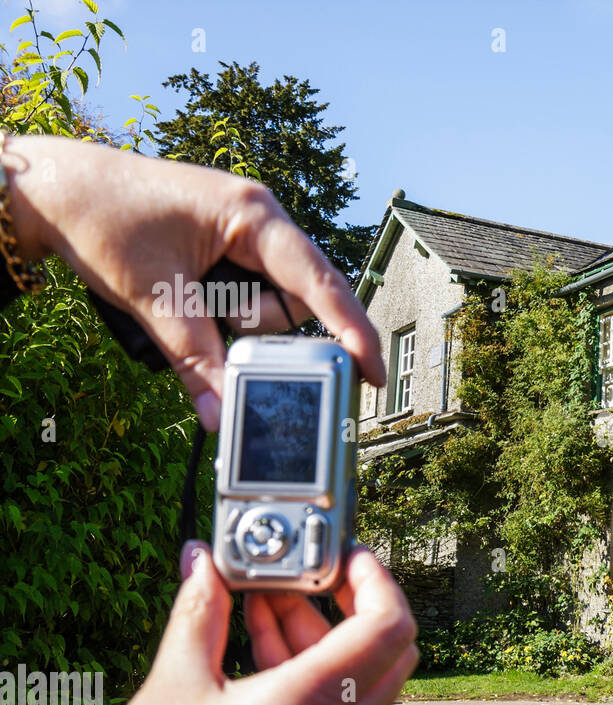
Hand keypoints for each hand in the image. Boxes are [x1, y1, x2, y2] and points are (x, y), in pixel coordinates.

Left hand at [3, 135, 384, 430]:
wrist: (50, 188)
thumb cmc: (100, 218)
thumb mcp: (151, 296)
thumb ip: (193, 358)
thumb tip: (219, 415)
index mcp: (253, 215)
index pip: (319, 282)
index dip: (351, 329)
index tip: (370, 370)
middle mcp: (259, 221)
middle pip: (294, 299)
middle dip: (262, 328)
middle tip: (218, 327)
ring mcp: (242, 234)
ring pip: (267, 303)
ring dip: (235, 323)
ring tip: (184, 306)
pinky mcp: (224, 248)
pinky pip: (245, 295)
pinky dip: (224, 313)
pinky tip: (190, 305)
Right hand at [43, 542, 416, 704]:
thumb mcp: (172, 686)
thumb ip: (199, 613)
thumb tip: (204, 561)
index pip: (390, 626)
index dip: (376, 578)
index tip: (344, 552)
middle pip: (386, 648)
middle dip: (353, 599)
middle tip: (308, 571)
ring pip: (357, 674)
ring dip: (321, 628)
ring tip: (263, 595)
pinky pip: (330, 700)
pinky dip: (307, 661)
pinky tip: (254, 638)